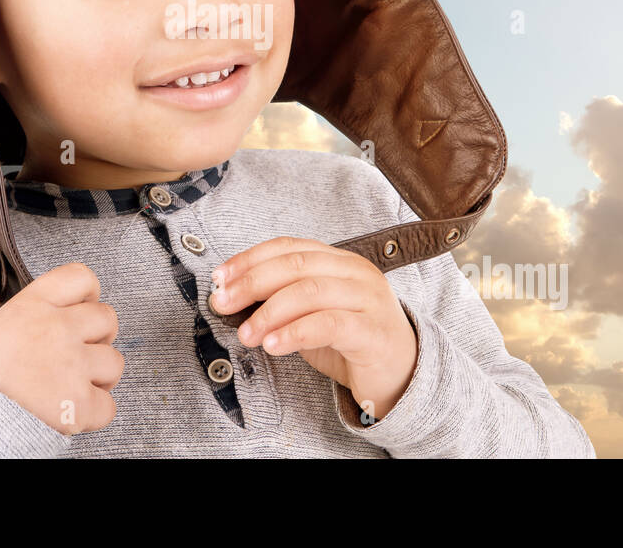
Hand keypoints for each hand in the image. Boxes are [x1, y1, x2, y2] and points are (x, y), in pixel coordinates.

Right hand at [0, 262, 122, 435]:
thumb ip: (29, 318)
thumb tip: (46, 326)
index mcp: (33, 304)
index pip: (82, 277)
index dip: (88, 295)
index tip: (82, 309)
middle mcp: (58, 328)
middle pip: (106, 318)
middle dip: (98, 337)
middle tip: (80, 353)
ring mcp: (73, 364)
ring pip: (114, 361)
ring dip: (100, 375)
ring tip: (77, 385)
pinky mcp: (79, 403)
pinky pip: (109, 406)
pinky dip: (95, 412)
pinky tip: (74, 411)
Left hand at [209, 237, 417, 420]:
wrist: (402, 376)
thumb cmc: (351, 343)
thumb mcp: (312, 315)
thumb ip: (282, 301)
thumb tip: (233, 297)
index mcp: (340, 261)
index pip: (289, 247)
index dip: (250, 259)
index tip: (220, 278)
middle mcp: (356, 272)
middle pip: (296, 265)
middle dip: (251, 282)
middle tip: (222, 303)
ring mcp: (368, 299)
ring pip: (310, 291)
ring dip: (269, 312)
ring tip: (246, 334)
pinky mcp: (373, 331)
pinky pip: (328, 324)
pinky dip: (293, 332)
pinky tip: (273, 345)